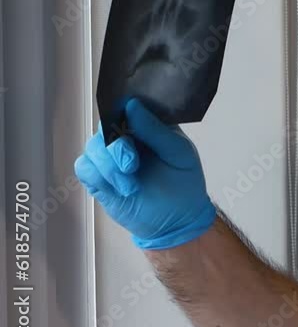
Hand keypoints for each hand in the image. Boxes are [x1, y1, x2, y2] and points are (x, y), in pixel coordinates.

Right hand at [74, 98, 216, 249]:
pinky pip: (84, 168)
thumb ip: (156, 130)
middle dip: (116, 147)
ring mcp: (110, 157)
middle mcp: (125, 137)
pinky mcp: (99, 177)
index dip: (121, 112)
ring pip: (92, 148)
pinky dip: (98, 176)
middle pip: (105, 127)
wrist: (176, 220)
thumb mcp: (179, 154)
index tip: (127, 127)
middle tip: (131, 166)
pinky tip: (118, 188)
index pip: (126, 107)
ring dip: (109, 166)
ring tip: (130, 186)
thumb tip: (131, 106)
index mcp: (147, 125)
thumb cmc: (183, 183)